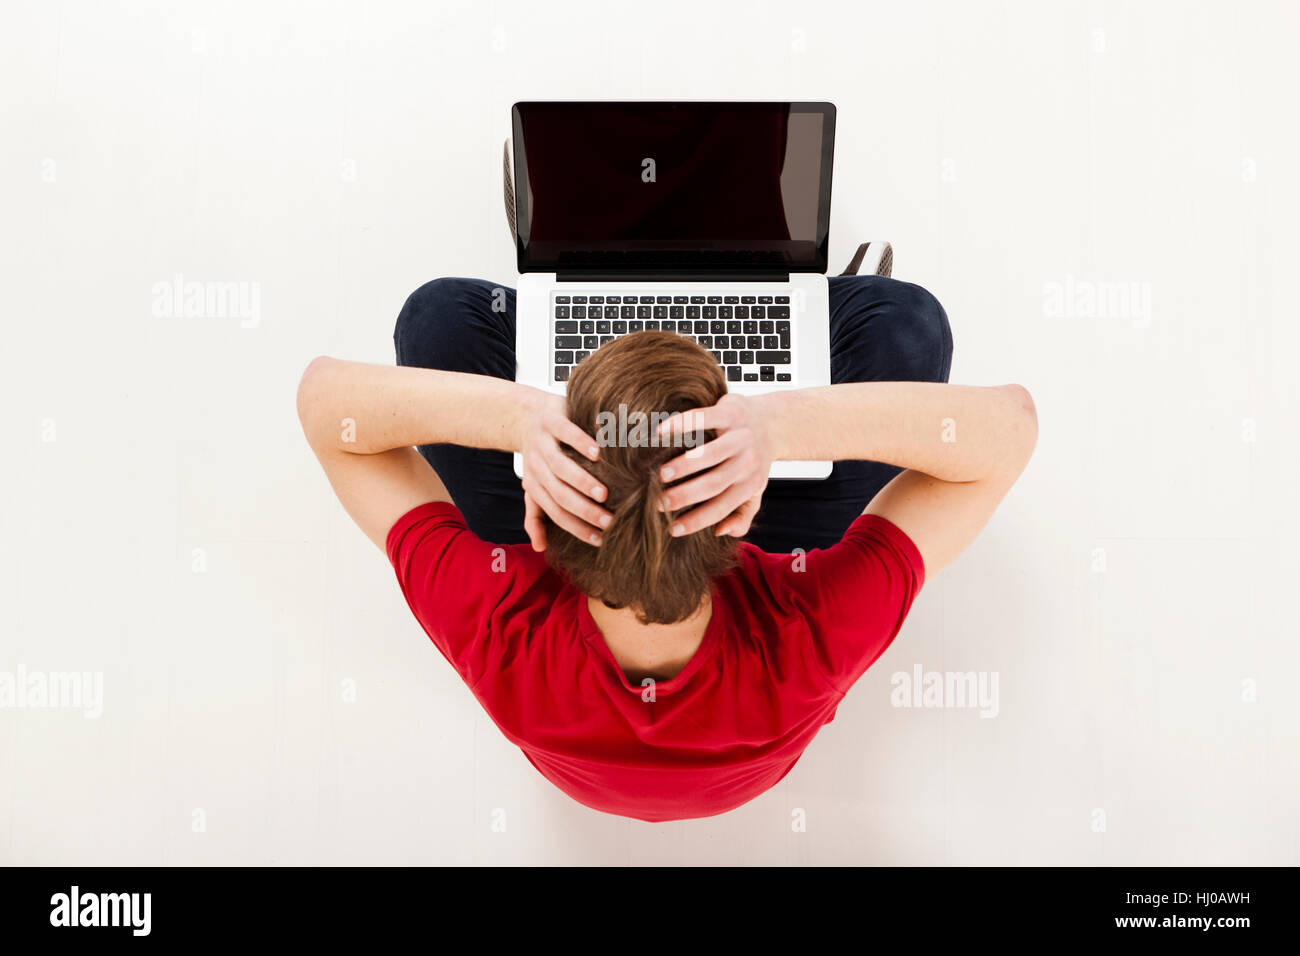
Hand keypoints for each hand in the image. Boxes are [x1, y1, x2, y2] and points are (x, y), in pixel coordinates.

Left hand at [519, 391, 612, 550]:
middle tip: (608, 521)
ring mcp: (543, 441)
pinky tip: (598, 453)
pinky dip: (580, 443)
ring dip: (582, 481)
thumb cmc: (538, 456)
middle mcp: (536, 465)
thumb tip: (540, 547)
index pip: (556, 512)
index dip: (576, 528)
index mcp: (535, 485)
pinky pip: (565, 432)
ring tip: (603, 493)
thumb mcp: (533, 486)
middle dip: (583, 510)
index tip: (599, 539)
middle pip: (559, 493)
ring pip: (560, 466)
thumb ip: (536, 515)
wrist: (523, 415)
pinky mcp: (551, 418)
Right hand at [654, 393, 772, 537]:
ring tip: (661, 475)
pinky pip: (704, 418)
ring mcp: (739, 436)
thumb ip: (741, 516)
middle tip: (660, 503)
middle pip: (714, 483)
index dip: (697, 520)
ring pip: (711, 453)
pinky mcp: (731, 412)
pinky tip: (661, 432)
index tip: (672, 529)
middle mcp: (747, 461)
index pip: (722, 507)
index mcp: (749, 484)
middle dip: (685, 496)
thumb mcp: (754, 491)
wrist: (773, 423)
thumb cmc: (754, 461)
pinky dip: (681, 424)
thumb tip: (719, 532)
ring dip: (684, 465)